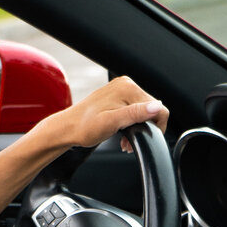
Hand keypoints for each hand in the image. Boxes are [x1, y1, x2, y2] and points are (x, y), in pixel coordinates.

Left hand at [46, 76, 168, 150]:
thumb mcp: (112, 123)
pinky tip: (122, 131)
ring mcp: (121, 89)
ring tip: (125, 139)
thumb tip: (156, 107)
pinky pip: (133, 108)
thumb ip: (135, 114)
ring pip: (143, 110)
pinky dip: (131, 122)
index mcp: (128, 88)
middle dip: (145, 127)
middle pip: (151, 109)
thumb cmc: (84, 128)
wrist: (68, 128)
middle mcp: (126, 84)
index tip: (144, 138)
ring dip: (138, 126)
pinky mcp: (117, 95)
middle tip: (129, 141)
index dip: (155, 126)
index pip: (158, 107)